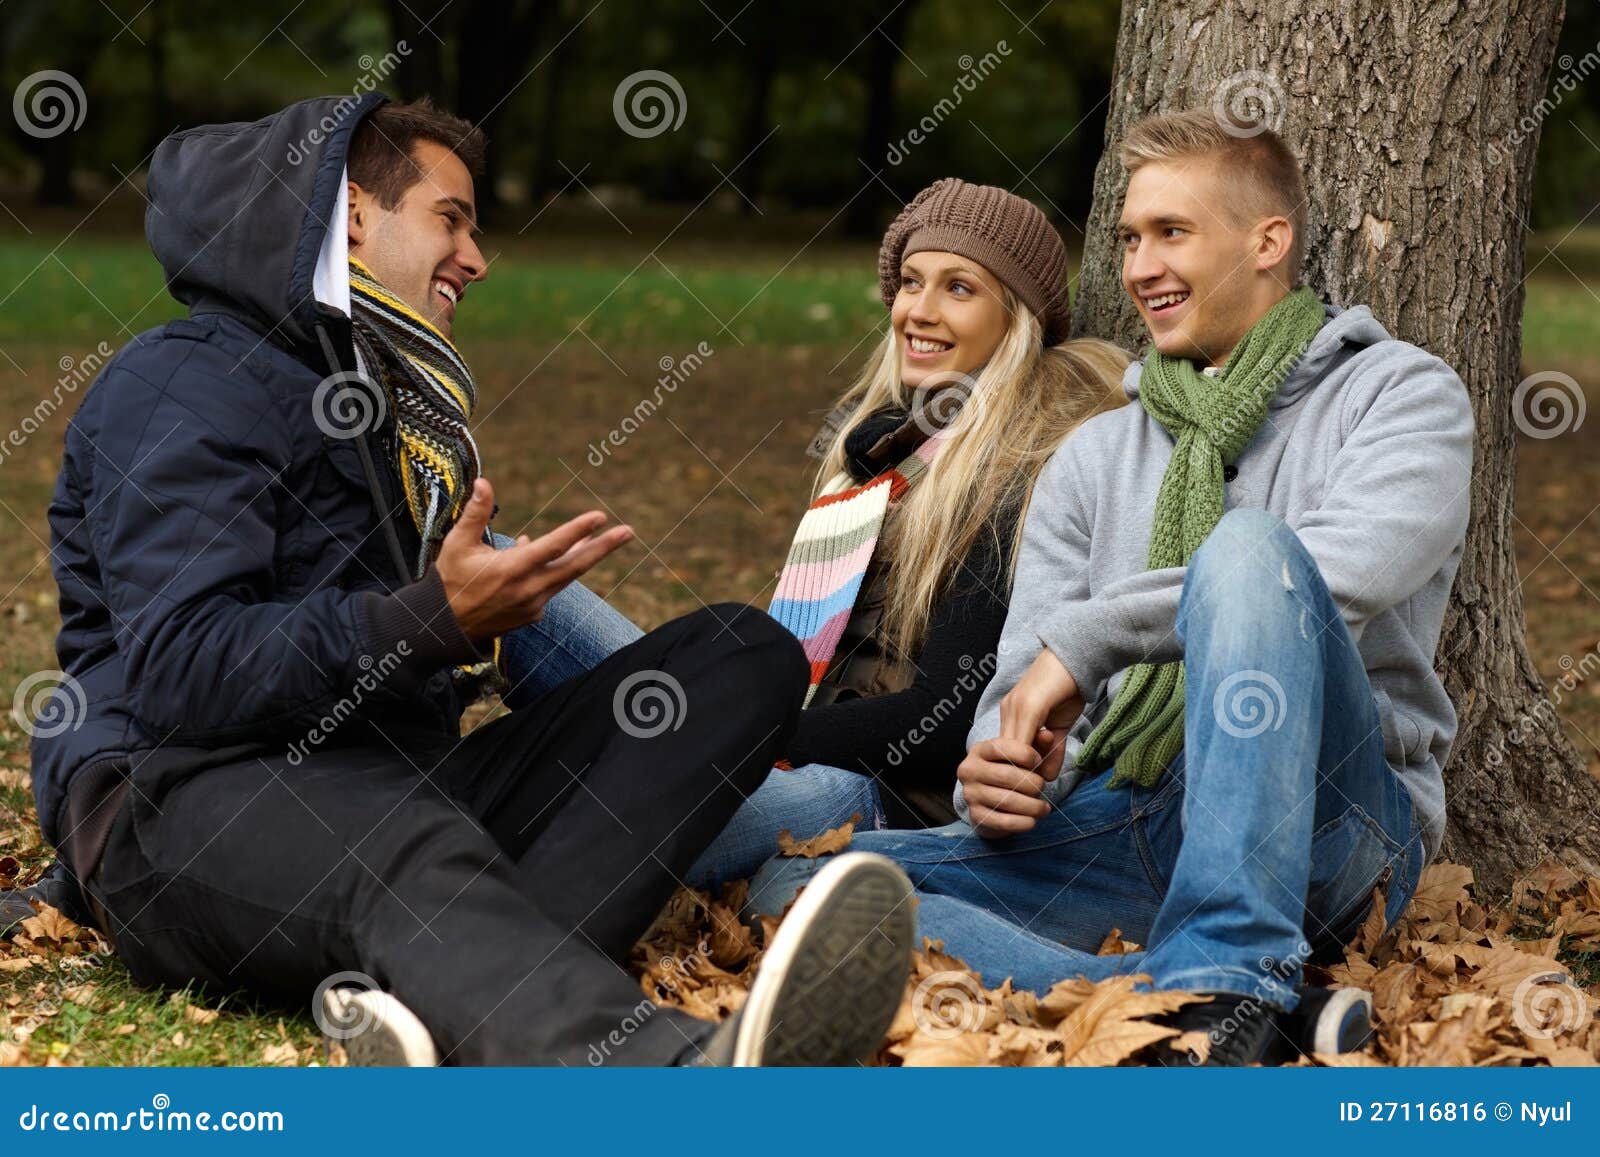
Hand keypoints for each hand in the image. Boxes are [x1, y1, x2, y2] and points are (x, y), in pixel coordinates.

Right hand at [435, 477, 633, 639]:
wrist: (445, 627)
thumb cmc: (450, 580)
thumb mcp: (457, 544)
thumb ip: (474, 514)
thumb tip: (483, 482)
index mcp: (511, 569)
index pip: (553, 546)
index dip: (578, 530)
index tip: (600, 516)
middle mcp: (529, 589)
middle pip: (575, 565)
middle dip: (604, 547)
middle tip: (629, 531)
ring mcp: (534, 604)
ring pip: (567, 575)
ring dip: (585, 555)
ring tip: (603, 539)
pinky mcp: (534, 614)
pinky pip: (551, 587)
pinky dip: (554, 570)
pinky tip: (549, 557)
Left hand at [957, 650, 1083, 837]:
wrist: (1079, 656)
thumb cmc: (1070, 688)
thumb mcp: (1059, 726)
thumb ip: (1052, 750)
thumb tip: (1047, 777)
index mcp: (1014, 715)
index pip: (1007, 753)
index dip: (1018, 772)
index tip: (1031, 786)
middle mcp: (1010, 711)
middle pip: (1006, 756)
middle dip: (1020, 777)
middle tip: (1035, 789)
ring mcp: (1017, 708)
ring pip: (1012, 752)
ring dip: (1026, 771)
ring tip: (1041, 778)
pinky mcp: (1029, 706)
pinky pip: (1023, 742)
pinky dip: (1031, 758)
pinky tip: (1044, 765)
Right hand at [957, 736, 1055, 837]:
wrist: (990, 801)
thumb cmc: (1010, 772)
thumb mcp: (1022, 755)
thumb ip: (1037, 743)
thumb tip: (1048, 735)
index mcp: (980, 750)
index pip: (1004, 748)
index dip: (1027, 754)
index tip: (1039, 761)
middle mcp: (969, 770)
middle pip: (1008, 776)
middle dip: (1032, 783)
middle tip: (1042, 787)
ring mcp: (970, 793)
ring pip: (1007, 801)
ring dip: (1032, 806)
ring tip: (1044, 807)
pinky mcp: (975, 815)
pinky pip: (1003, 821)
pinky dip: (1023, 822)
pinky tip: (1033, 820)